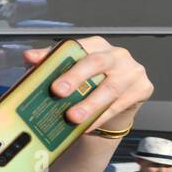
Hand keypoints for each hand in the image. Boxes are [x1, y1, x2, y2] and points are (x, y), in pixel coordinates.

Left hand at [22, 37, 153, 130]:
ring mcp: (132, 71)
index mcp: (96, 45)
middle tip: (58, 92)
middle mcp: (116, 54)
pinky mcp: (142, 88)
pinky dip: (100, 117)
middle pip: (96, 63)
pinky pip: (118, 105)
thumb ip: (50, 61)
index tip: (51, 77)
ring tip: (72, 118)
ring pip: (110, 89)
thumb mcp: (70, 68)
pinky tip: (85, 127)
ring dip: (90, 104)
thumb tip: (29, 57)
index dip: (63, 59)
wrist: (116, 96)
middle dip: (76, 77)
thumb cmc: (89, 79)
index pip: (80, 47)